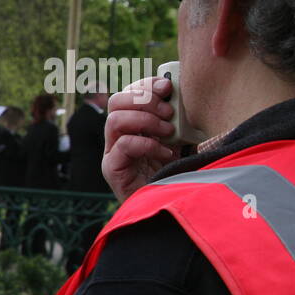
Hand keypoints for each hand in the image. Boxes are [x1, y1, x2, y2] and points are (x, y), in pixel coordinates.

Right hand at [103, 77, 178, 202]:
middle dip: (144, 100)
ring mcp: (112, 153)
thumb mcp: (182, 139)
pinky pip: (123, 145)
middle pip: (115, 101)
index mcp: (133, 125)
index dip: (145, 85)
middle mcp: (118, 137)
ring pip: (114, 119)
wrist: (169, 209)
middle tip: (168, 112)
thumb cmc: (178, 173)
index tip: (167, 86)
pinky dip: (147, 144)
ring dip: (146, 121)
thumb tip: (181, 92)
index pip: (127, 94)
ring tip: (168, 132)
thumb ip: (177, 119)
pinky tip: (165, 153)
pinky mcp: (112, 169)